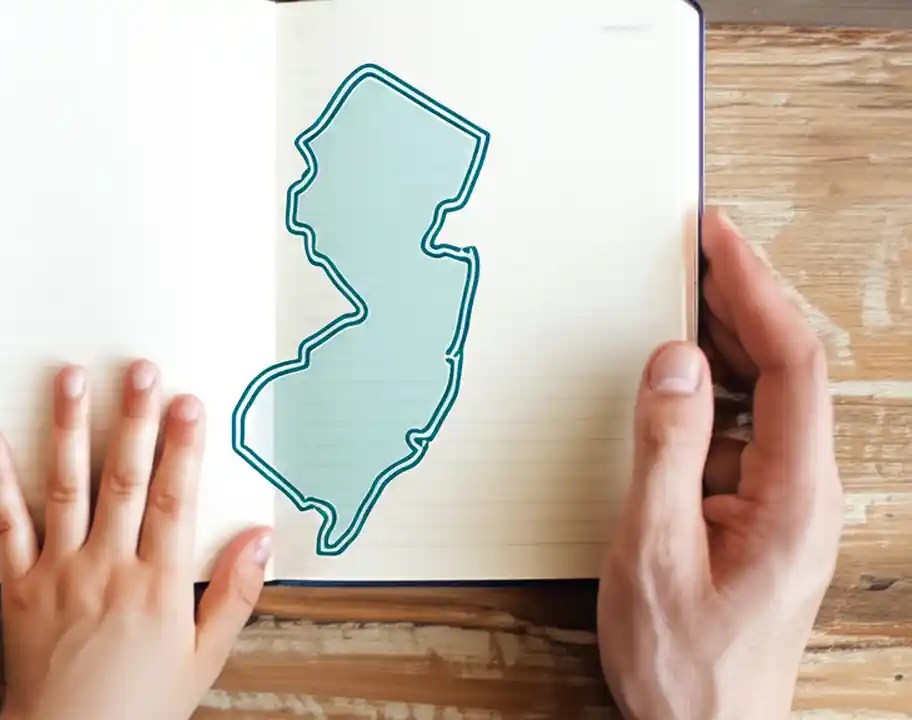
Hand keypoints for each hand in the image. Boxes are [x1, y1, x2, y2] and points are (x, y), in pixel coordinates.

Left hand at [0, 361, 272, 719]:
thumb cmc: (141, 705)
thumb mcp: (204, 657)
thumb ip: (234, 594)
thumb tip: (261, 538)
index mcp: (158, 584)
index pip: (175, 500)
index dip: (184, 447)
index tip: (188, 401)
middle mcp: (109, 568)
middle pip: (125, 481)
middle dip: (134, 420)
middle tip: (138, 369)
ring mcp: (61, 572)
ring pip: (66, 489)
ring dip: (70, 430)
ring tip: (71, 379)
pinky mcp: (20, 586)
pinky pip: (7, 527)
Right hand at [597, 210, 842, 718]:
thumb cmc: (683, 665)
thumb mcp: (652, 554)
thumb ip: (664, 450)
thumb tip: (674, 360)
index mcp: (793, 498)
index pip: (791, 364)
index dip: (755, 290)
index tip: (716, 239)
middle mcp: (804, 494)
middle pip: (790, 369)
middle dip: (745, 300)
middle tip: (693, 249)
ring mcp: (786, 506)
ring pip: (769, 397)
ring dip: (729, 341)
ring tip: (681, 295)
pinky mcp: (761, 517)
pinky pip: (745, 432)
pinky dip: (715, 389)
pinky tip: (681, 377)